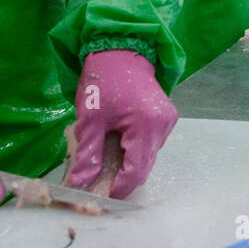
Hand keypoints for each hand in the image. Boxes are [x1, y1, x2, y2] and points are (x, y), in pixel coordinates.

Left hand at [67, 50, 178, 198]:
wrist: (121, 50)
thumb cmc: (103, 81)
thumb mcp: (89, 119)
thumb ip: (88, 154)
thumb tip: (80, 184)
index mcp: (145, 126)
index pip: (137, 170)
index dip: (120, 188)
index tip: (101, 197)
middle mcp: (163, 126)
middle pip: (145, 165)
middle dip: (124, 179)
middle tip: (101, 186)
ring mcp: (167, 121)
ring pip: (149, 155)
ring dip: (131, 165)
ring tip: (108, 166)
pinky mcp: (166, 117)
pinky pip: (152, 143)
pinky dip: (136, 151)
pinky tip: (120, 147)